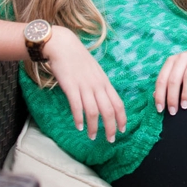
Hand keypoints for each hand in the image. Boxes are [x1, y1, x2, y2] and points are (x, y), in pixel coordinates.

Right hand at [43, 27, 126, 142]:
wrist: (64, 46)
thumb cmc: (79, 60)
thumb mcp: (95, 72)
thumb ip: (100, 86)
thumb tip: (105, 101)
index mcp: (105, 82)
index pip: (118, 103)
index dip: (122, 118)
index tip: (122, 130)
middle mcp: (97, 86)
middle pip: (108, 111)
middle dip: (110, 128)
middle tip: (110, 140)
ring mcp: (84, 86)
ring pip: (93, 111)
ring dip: (94, 127)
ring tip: (93, 137)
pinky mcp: (71, 87)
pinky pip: (77, 106)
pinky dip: (79, 118)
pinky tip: (79, 127)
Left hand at [154, 39, 186, 114]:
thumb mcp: (179, 69)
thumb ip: (168, 81)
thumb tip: (155, 96)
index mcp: (172, 61)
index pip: (162, 79)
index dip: (160, 95)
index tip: (161, 110)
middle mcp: (183, 57)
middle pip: (174, 79)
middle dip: (172, 97)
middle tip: (173, 111)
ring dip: (186, 92)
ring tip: (185, 105)